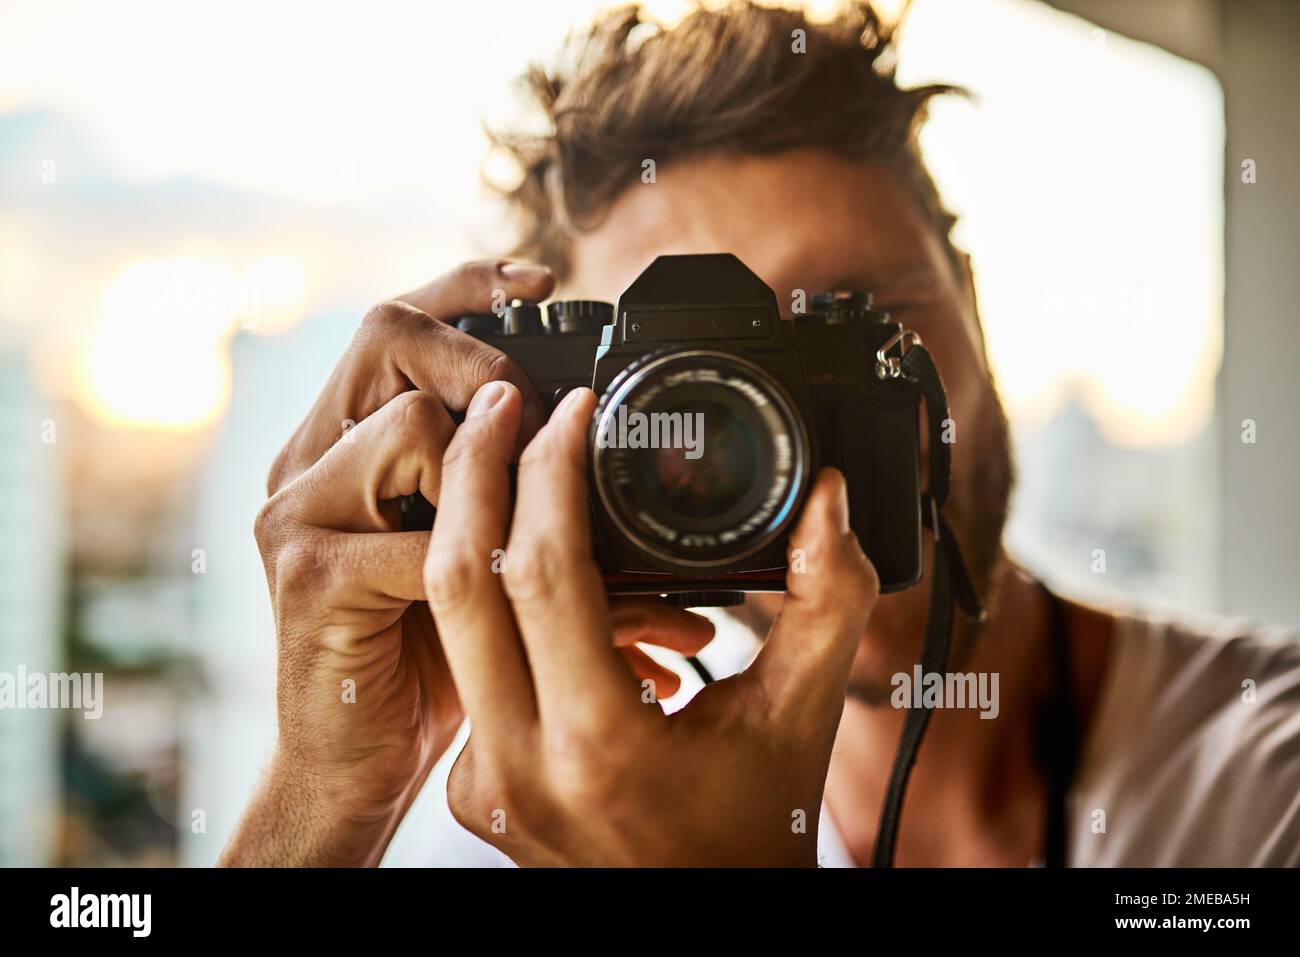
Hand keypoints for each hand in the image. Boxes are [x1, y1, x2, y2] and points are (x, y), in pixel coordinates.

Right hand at [221, 261, 712, 865]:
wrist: (357, 759)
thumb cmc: (427, 654)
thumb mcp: (480, 557)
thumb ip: (515, 498)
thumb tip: (616, 474)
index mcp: (348, 445)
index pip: (394, 324)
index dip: (463, 285)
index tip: (540, 275)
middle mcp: (309, 461)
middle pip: (386, 337)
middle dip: (479, 364)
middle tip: (538, 418)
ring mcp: (296, 513)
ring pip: (409, 427)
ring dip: (483, 470)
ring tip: (510, 529)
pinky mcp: (305, 575)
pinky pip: (418, 541)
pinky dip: (476, 564)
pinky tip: (494, 597)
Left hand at [425, 381, 878, 865]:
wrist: (700, 925)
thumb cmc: (755, 837)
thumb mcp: (802, 717)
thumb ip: (829, 599)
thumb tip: (829, 500)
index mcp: (601, 744)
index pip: (542, 571)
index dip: (549, 470)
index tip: (573, 412)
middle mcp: (520, 764)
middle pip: (458, 582)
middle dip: (475, 471)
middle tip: (503, 402)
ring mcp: (484, 779)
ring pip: (454, 621)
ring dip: (481, 532)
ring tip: (528, 470)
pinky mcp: (474, 781)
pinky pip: (474, 664)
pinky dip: (504, 603)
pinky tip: (556, 579)